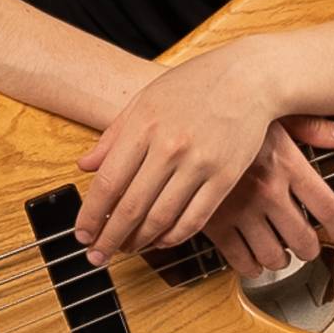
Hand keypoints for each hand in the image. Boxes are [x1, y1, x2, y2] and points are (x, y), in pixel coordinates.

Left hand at [74, 41, 286, 264]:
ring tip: (126, 248)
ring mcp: (200, 164)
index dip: (90, 215)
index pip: (108, 182)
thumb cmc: (196, 84)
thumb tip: (84, 166)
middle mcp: (170, 146)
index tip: (82, 234)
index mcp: (145, 125)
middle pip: (131, 207)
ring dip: (139, 242)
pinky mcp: (225, 177)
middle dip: (109, 238)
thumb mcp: (146, 99)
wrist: (251, 77)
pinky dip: (172, 237)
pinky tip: (159, 241)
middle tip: (97, 255)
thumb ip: (114, 135)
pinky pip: (194, 219)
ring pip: (161, 219)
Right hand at [202, 120, 333, 277]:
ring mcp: (240, 210)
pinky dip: (251, 267)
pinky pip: (240, 260)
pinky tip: (253, 261)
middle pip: (303, 238)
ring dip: (281, 260)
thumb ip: (312, 127)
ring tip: (280, 255)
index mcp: (286, 163)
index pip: (327, 207)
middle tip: (309, 249)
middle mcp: (267, 190)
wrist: (178, 122)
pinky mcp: (213, 223)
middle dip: (311, 249)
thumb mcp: (273, 114)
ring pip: (274, 255)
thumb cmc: (226, 115)